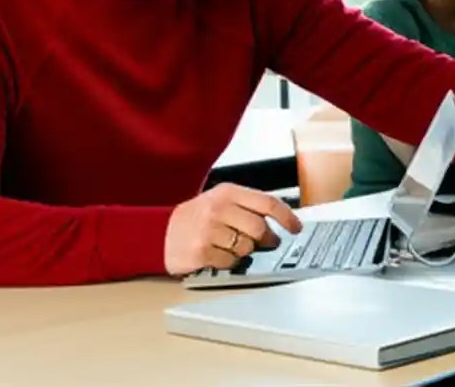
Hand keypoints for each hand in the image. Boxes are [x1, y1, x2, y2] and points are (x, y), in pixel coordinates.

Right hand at [164, 183, 302, 275]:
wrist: (158, 232)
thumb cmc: (195, 218)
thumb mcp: (220, 201)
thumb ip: (248, 208)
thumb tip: (281, 223)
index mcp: (227, 192)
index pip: (268, 203)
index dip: (287, 217)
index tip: (296, 228)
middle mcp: (218, 208)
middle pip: (260, 228)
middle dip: (266, 239)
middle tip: (266, 243)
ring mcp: (209, 230)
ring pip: (247, 247)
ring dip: (244, 250)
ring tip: (230, 245)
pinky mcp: (201, 251)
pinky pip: (230, 261)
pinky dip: (229, 261)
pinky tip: (217, 254)